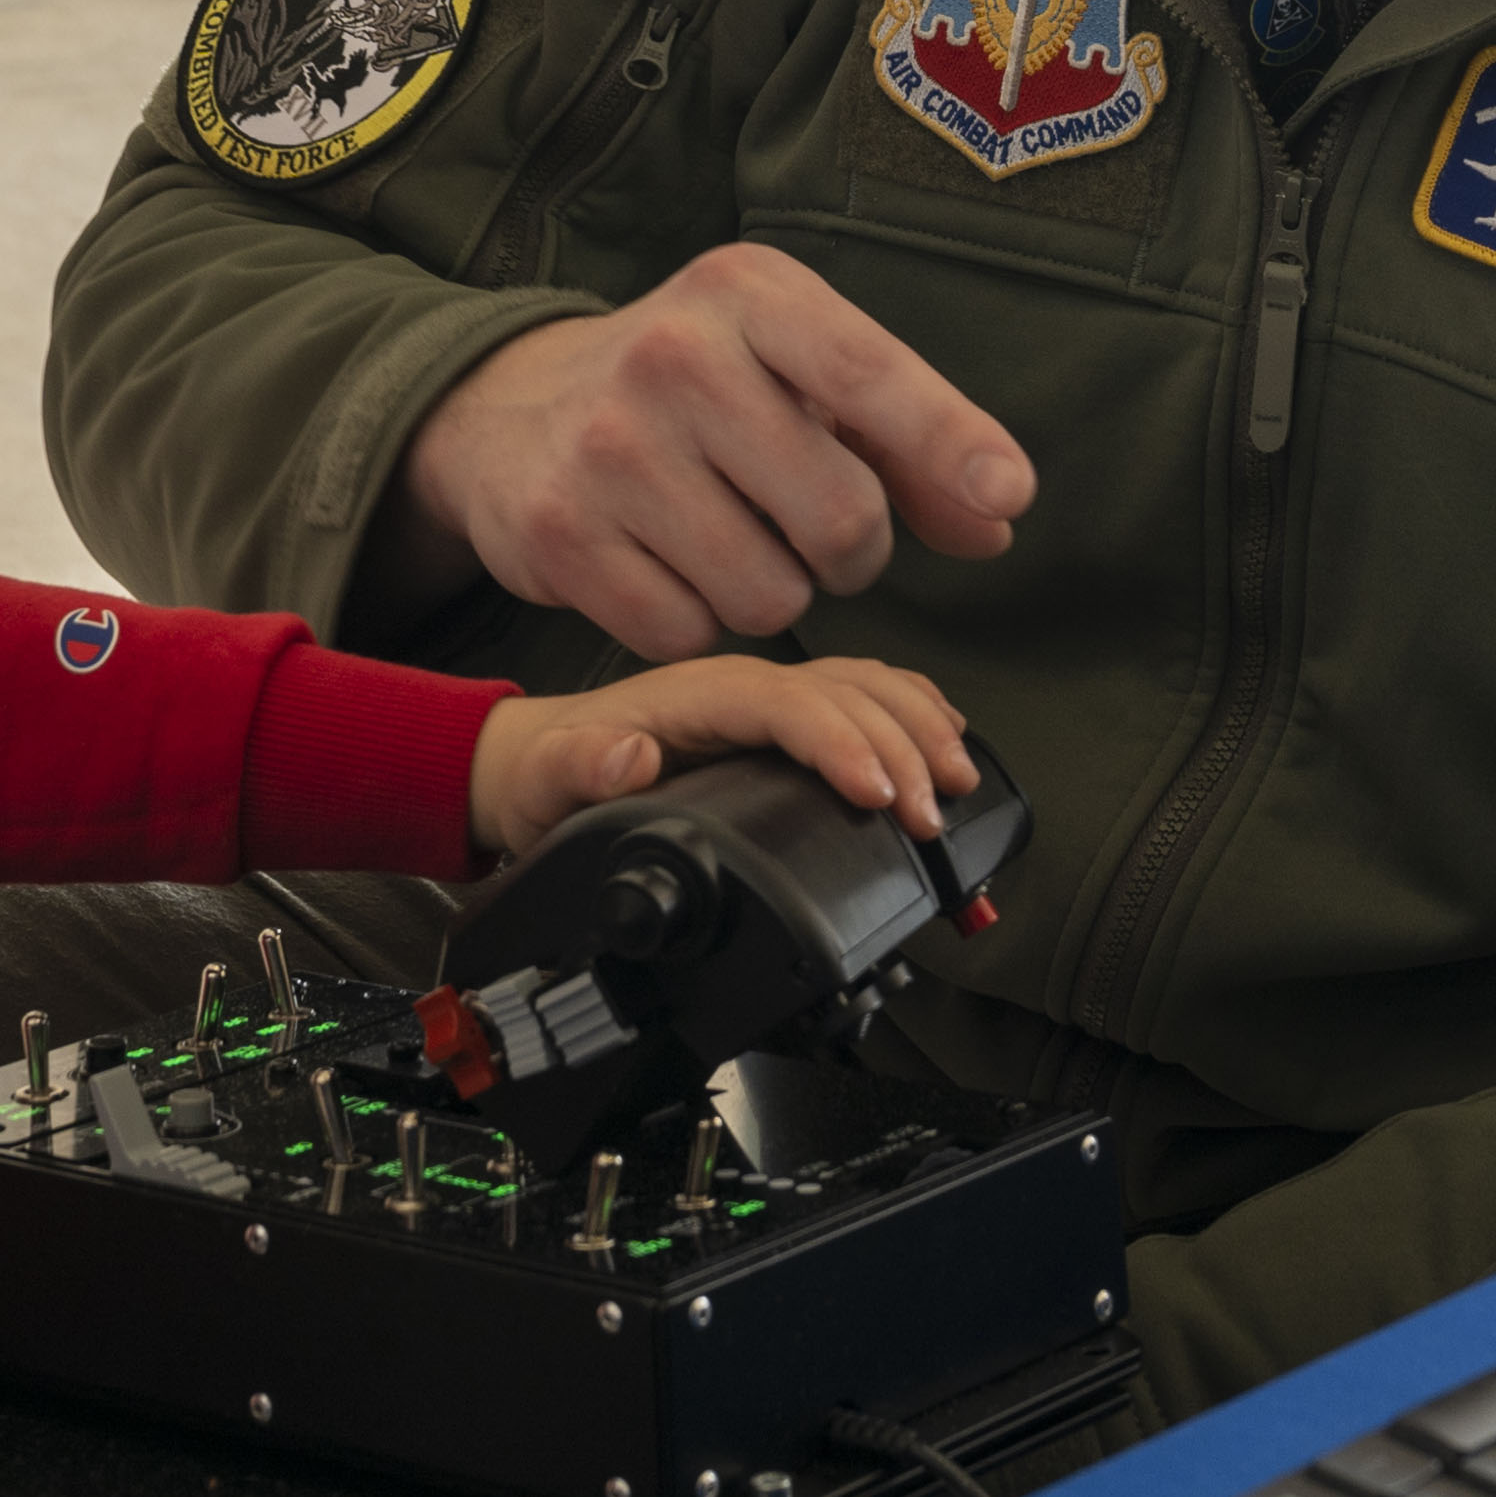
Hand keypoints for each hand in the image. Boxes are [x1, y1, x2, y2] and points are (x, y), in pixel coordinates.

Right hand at [385, 243, 1033, 657]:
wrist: (511, 411)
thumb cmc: (699, 390)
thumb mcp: (797, 371)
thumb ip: (906, 442)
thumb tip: (995, 518)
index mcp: (746, 292)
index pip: (867, 372)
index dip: (948, 440)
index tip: (1007, 491)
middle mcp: (671, 356)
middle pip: (840, 517)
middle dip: (852, 550)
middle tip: (810, 526)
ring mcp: (607, 448)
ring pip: (770, 596)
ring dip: (776, 592)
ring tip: (733, 539)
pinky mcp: (559, 535)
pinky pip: (688, 635)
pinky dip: (697, 622)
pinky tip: (669, 567)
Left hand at [466, 652, 976, 865]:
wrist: (535, 763)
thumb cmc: (545, 775)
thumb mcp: (542, 780)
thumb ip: (581, 767)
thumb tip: (628, 756)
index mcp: (698, 695)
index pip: (792, 706)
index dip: (845, 744)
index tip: (880, 795)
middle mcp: (741, 685)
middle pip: (848, 694)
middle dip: (905, 748)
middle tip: (935, 811)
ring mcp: (766, 696)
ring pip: (869, 687)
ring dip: (923, 728)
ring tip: (960, 779)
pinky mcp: (780, 717)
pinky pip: (864, 697)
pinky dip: (913, 715)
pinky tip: (942, 739)